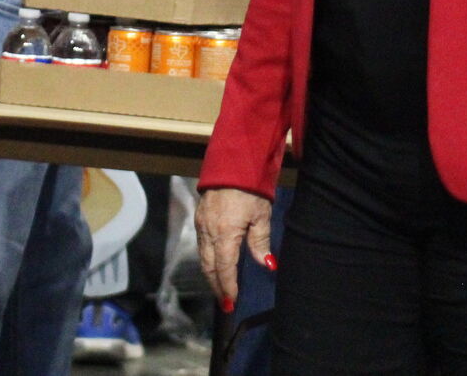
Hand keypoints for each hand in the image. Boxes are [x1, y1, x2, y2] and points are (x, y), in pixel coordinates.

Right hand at [195, 187, 273, 313]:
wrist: (231, 164)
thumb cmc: (251, 190)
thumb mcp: (261, 217)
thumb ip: (260, 243)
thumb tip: (267, 265)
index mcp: (225, 234)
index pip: (224, 268)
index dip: (227, 287)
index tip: (231, 302)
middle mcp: (209, 232)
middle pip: (209, 266)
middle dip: (216, 285)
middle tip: (224, 302)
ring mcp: (201, 224)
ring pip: (203, 256)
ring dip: (210, 274)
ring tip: (220, 287)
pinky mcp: (199, 217)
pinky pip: (201, 244)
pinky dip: (207, 259)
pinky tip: (215, 263)